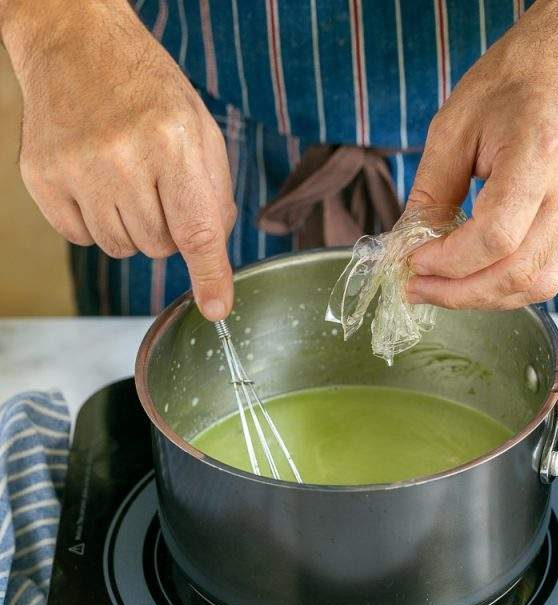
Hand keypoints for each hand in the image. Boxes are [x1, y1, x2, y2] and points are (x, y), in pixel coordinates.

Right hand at [1, 0, 234, 319]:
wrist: (75, 45)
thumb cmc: (146, 90)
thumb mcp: (200, 131)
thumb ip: (214, 197)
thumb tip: (213, 259)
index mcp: (171, 141)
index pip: (196, 230)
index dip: (209, 275)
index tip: (216, 307)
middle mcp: (120, 158)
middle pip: (157, 247)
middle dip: (166, 229)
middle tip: (157, 186)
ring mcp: (75, 170)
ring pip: (120, 249)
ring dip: (131, 228)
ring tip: (125, 179)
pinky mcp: (42, 179)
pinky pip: (81, 239)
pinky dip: (95, 222)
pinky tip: (96, 182)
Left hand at [406, 0, 557, 309]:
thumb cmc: (515, 79)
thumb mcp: (454, 128)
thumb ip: (429, 193)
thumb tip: (408, 245)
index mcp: (540, 154)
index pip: (495, 237)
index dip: (449, 262)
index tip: (413, 262)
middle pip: (517, 272)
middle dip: (458, 292)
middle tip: (416, 288)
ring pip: (539, 284)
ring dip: (483, 298)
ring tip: (441, 290)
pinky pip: (550, 273)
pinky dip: (507, 286)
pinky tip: (475, 279)